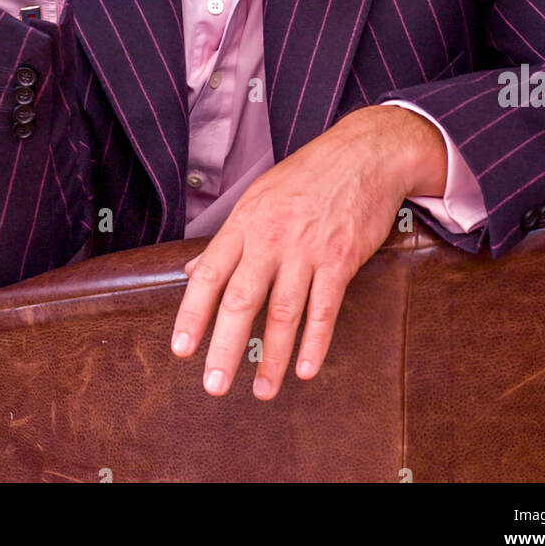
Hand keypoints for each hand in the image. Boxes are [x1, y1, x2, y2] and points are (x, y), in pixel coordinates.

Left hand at [170, 103, 446, 399]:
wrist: (363, 154)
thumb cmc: (307, 175)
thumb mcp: (258, 197)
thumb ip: (228, 239)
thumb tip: (193, 271)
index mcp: (245, 222)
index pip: (209, 274)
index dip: (192, 313)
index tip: (181, 349)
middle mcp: (271, 238)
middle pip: (242, 300)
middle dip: (226, 347)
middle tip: (213, 386)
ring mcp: (307, 249)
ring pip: (284, 312)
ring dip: (272, 357)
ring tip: (263, 391)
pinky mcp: (341, 258)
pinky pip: (325, 308)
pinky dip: (316, 342)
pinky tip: (305, 369)